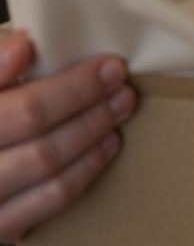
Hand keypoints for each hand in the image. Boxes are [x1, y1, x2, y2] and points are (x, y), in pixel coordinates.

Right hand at [0, 30, 136, 242]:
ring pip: (45, 163)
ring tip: (121, 107)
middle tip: (121, 82)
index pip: (19, 101)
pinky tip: (106, 146)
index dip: (67, 84)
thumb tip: (23, 46)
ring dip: (92, 133)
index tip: (108, 65)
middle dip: (87, 102)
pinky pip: (48, 200)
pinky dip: (84, 170)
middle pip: (34, 127)